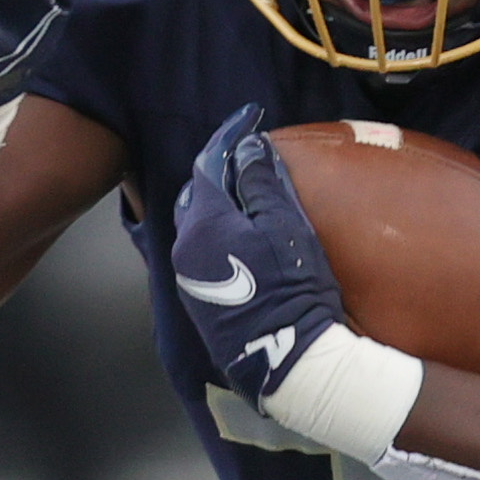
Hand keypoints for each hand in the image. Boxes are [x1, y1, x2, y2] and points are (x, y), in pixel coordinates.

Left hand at [170, 107, 349, 405]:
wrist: (290, 362)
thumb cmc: (293, 291)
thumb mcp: (285, 227)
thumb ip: (261, 183)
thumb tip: (247, 147)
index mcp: (203, 223)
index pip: (209, 162)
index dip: (229, 135)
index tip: (250, 116)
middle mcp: (185, 249)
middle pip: (196, 195)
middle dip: (218, 171)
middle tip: (247, 158)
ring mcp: (188, 280)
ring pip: (196, 226)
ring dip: (218, 206)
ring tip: (247, 197)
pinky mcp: (199, 304)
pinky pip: (201, 254)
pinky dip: (218, 235)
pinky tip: (242, 238)